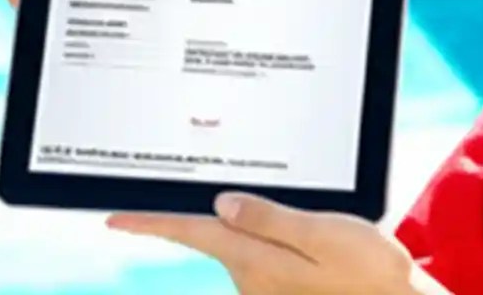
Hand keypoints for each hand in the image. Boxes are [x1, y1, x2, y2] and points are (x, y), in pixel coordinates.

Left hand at [106, 192, 449, 294]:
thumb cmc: (370, 271)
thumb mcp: (325, 235)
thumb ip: (271, 219)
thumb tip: (222, 204)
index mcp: (258, 261)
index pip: (193, 234)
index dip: (151, 225)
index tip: (112, 219)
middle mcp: (253, 280)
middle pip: (220, 235)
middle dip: (227, 212)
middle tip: (263, 198)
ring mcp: (267, 290)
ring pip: (247, 245)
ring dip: (265, 227)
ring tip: (319, 226)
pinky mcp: (283, 292)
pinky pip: (267, 257)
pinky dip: (280, 240)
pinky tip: (317, 242)